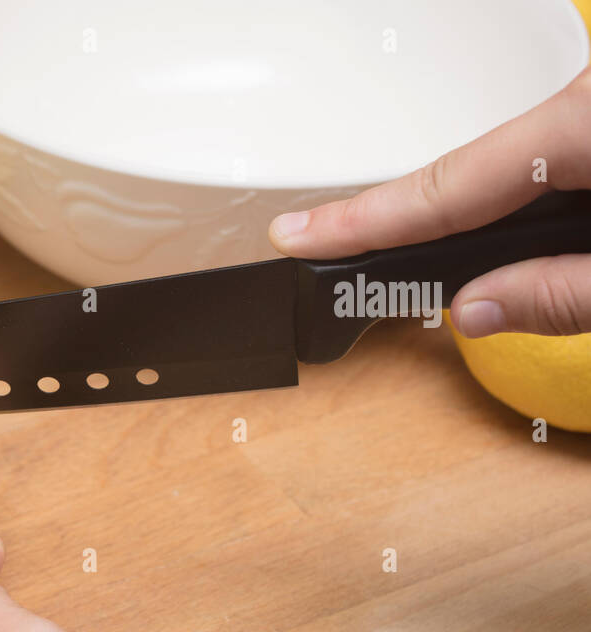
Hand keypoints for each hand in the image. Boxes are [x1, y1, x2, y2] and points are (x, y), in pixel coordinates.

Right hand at [269, 67, 590, 337]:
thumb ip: (561, 296)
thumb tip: (476, 308)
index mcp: (586, 126)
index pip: (445, 188)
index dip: (362, 221)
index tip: (297, 235)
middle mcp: (588, 96)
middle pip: (476, 172)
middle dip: (437, 232)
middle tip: (358, 263)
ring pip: (517, 160)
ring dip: (503, 216)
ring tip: (506, 266)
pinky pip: (549, 145)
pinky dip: (533, 190)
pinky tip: (546, 225)